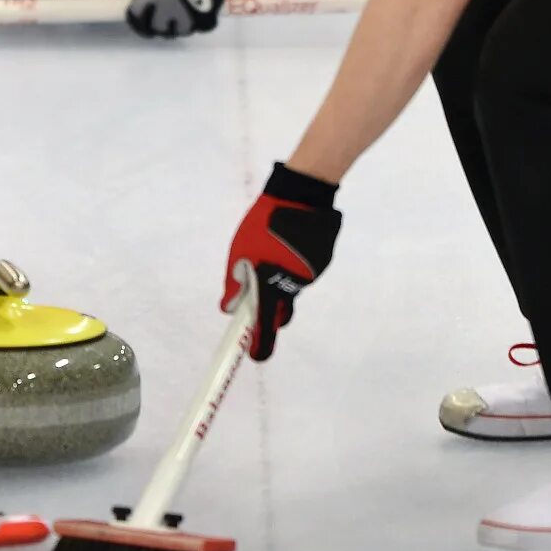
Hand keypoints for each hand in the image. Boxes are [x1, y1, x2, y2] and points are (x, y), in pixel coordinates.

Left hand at [223, 164, 341, 360]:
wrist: (301, 195)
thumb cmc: (263, 223)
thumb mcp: (239, 250)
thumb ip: (234, 281)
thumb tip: (228, 306)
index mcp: (272, 284)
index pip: (266, 325)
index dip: (260, 345)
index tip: (253, 356)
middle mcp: (295, 285)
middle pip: (282, 311)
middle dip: (271, 310)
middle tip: (259, 291)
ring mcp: (312, 274)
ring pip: (292, 287)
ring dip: (281, 279)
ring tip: (274, 249)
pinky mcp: (322, 262)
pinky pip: (303, 271)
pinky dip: (295, 265)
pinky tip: (289, 243)